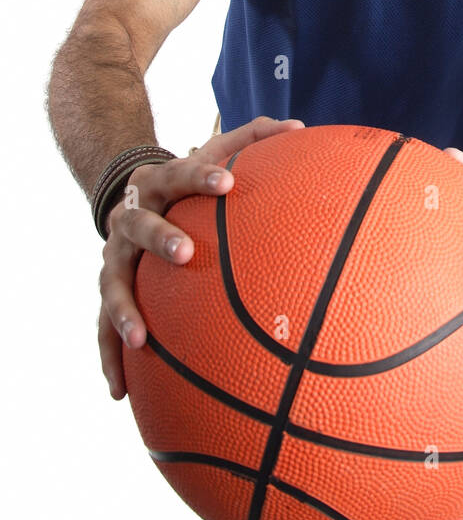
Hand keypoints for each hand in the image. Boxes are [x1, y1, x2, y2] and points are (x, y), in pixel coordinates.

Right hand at [98, 115, 304, 401]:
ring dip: (123, 310)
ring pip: (111, 283)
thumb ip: (255, 137)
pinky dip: (109, 358)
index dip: (202, 174)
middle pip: (139, 224)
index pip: (180, 172)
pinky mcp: (108, 290)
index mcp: (160, 182)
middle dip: (160, 237)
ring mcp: (114, 256)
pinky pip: (103, 328)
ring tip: (141, 340)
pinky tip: (119, 392)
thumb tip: (301, 127)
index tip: (227, 182)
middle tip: (185, 253)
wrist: (127, 190)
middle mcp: (130, 217)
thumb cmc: (190, 178)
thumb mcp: (215, 150)